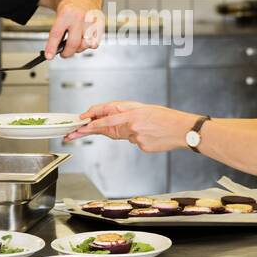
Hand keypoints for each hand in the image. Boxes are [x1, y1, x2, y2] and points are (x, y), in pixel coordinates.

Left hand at [45, 0, 102, 58]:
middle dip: (66, 53)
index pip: (56, 34)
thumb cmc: (72, 6)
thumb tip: (54, 48)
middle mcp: (80, 18)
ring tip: (74, 44)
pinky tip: (84, 40)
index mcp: (66, 13)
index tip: (49, 56)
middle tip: (63, 53)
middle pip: (73, 43)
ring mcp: (91, 22)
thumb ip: (57, 31)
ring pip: (85, 45)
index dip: (52, 47)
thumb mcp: (59, 15)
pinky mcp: (100, 26)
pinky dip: (89, 45)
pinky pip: (95, 43)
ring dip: (78, 49)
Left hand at [64, 101, 194, 152]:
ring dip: (130, 132)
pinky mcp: (142, 147)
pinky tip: (153, 135)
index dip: (91, 123)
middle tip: (73, 134)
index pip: (106, 120)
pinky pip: (136, 142)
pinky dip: (141, 138)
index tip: (79, 125)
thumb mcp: (145, 108)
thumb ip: (127, 112)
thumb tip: (115, 117)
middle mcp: (132, 127)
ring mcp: (137, 139)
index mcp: (132, 114)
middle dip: (90, 131)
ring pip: (125, 136)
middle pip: (108, 130)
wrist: (183, 130)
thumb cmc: (166, 118)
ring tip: (149, 128)